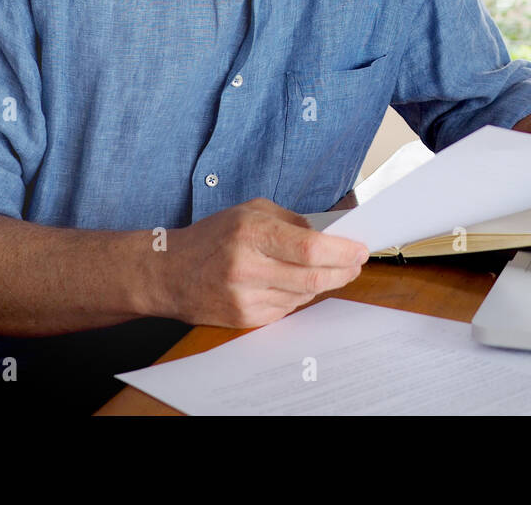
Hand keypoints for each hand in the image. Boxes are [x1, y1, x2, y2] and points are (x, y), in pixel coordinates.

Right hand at [160, 197, 368, 327]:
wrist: (170, 273)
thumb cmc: (213, 237)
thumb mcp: (250, 212)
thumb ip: (291, 221)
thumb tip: (331, 235)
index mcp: (251, 233)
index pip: (310, 248)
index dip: (342, 251)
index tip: (360, 249)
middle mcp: (247, 267)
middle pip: (313, 277)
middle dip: (343, 271)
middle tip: (356, 263)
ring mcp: (245, 297)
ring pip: (304, 294)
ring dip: (323, 282)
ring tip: (330, 270)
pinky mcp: (245, 319)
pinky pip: (288, 308)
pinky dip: (299, 295)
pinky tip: (296, 283)